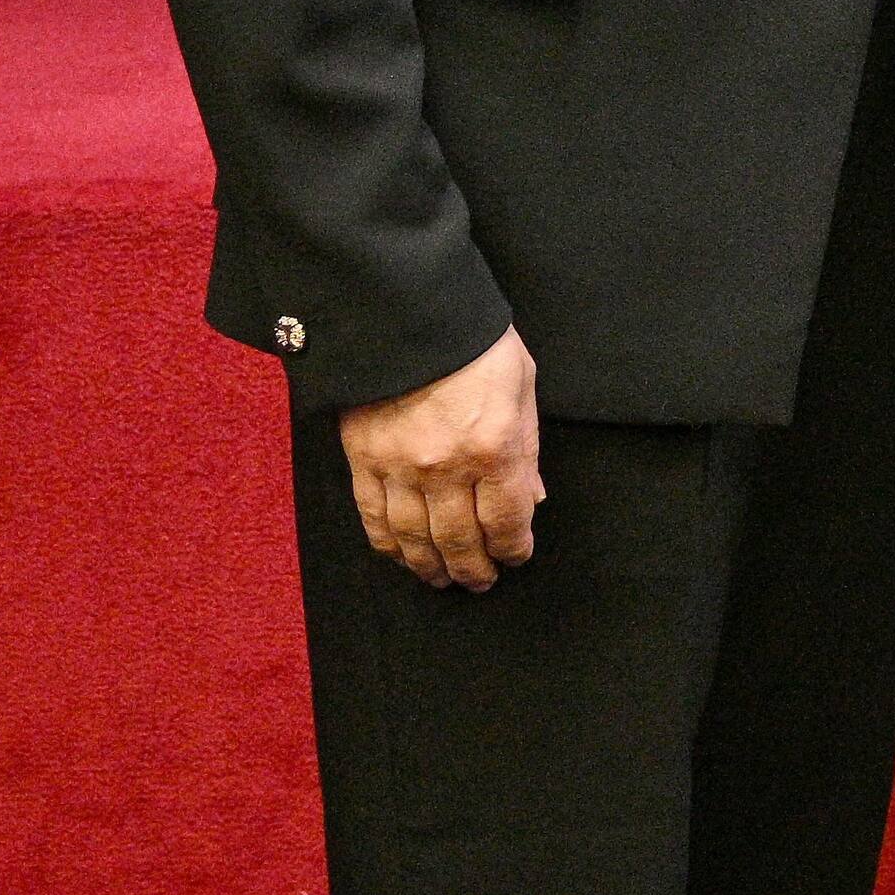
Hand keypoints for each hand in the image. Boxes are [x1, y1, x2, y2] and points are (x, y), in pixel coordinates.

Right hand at [338, 327, 541, 590]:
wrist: (409, 312)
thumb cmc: (477, 345)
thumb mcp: (522, 387)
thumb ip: (526, 449)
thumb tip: (531, 499)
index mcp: (495, 447)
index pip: (506, 520)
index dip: (512, 548)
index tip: (516, 557)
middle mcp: (446, 467)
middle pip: (460, 540)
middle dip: (474, 568)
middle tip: (480, 582)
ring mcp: (400, 467)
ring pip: (415, 539)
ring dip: (432, 567)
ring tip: (444, 579)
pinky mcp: (363, 459)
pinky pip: (374, 518)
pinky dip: (389, 546)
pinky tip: (403, 557)